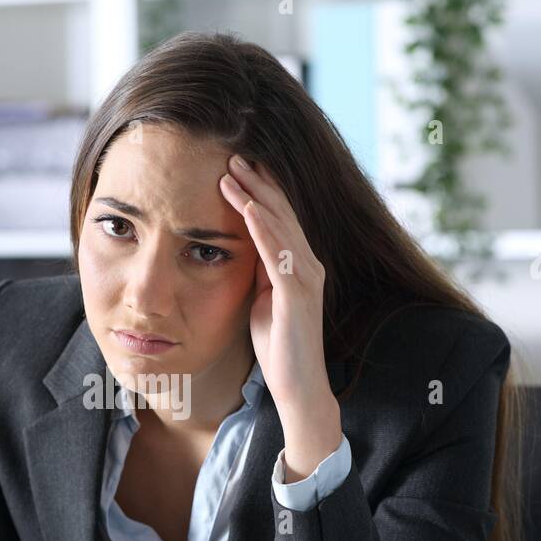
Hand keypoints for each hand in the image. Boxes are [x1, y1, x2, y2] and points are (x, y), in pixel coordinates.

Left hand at [220, 154, 342, 478]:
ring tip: (232, 171)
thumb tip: (239, 247)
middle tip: (233, 154)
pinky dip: (263, 228)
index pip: (278, 218)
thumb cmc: (278, 346)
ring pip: (280, 226)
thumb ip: (257, 272)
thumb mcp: (260, 299)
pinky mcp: (299, 295)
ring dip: (256, 196)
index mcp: (298, 265)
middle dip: (257, 182)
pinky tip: (249, 207)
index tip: (235, 167)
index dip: (259, 190)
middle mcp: (308, 265)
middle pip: (281, 213)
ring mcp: (306, 278)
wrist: (297, 387)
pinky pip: (279, 254)